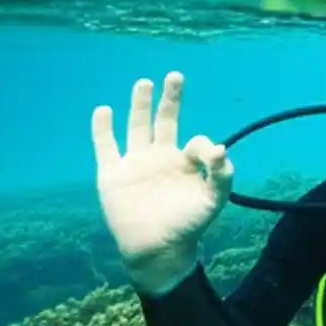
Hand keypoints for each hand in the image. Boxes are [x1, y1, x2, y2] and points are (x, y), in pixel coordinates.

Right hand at [91, 71, 233, 294]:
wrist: (158, 250)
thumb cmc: (189, 225)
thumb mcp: (213, 200)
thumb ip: (221, 174)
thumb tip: (223, 148)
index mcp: (185, 162)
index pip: (195, 141)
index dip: (201, 144)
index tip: (205, 155)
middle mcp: (160, 157)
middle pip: (164, 120)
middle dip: (170, 98)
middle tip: (176, 75)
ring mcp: (135, 164)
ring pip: (136, 127)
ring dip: (140, 105)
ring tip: (144, 82)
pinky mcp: (112, 175)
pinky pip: (105, 147)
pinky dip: (102, 129)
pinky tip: (103, 110)